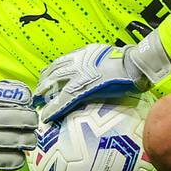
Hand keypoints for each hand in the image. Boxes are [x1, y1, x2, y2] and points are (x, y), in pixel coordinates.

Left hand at [35, 33, 170, 123]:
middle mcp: (77, 62)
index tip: (45, 76)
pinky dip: (54, 109)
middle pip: (54, 72)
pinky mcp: (82, 90)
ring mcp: (78, 76)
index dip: (53, 70)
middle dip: (44, 82)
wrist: (133, 65)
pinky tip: (47, 116)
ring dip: (44, 93)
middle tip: (37, 91)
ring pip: (55, 85)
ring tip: (37, 101)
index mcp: (85, 54)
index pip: (63, 62)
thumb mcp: (109, 54)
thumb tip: (103, 67)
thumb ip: (101, 60)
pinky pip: (63, 100)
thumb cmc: (128, 60)